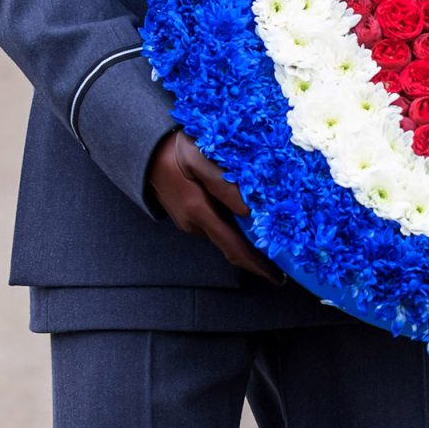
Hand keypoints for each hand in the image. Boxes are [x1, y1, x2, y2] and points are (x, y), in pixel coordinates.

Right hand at [146, 131, 283, 280]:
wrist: (142, 149)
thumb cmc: (173, 149)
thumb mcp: (199, 158)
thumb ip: (223, 185)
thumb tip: (250, 209)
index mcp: (198, 212)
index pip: (233, 248)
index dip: (257, 265)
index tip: (278, 277)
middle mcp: (194, 224)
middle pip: (231, 246)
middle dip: (257, 255)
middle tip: (286, 259)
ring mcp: (190, 222)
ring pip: (225, 235)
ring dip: (247, 240)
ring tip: (275, 239)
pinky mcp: (189, 215)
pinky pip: (217, 225)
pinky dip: (236, 228)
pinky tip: (251, 220)